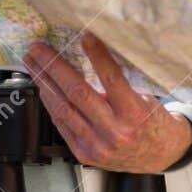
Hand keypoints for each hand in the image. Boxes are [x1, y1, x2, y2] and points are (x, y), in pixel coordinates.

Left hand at [24, 33, 191, 172]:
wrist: (158, 155)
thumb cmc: (151, 120)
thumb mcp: (145, 97)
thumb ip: (121, 83)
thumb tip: (94, 52)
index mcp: (135, 113)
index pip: (112, 79)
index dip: (97, 56)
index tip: (84, 36)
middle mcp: (115, 132)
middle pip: (77, 93)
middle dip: (53, 67)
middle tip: (38, 49)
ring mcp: (97, 146)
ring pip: (63, 109)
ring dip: (44, 83)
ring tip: (33, 65)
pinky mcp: (85, 155)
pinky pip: (62, 125)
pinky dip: (51, 103)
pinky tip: (44, 87)